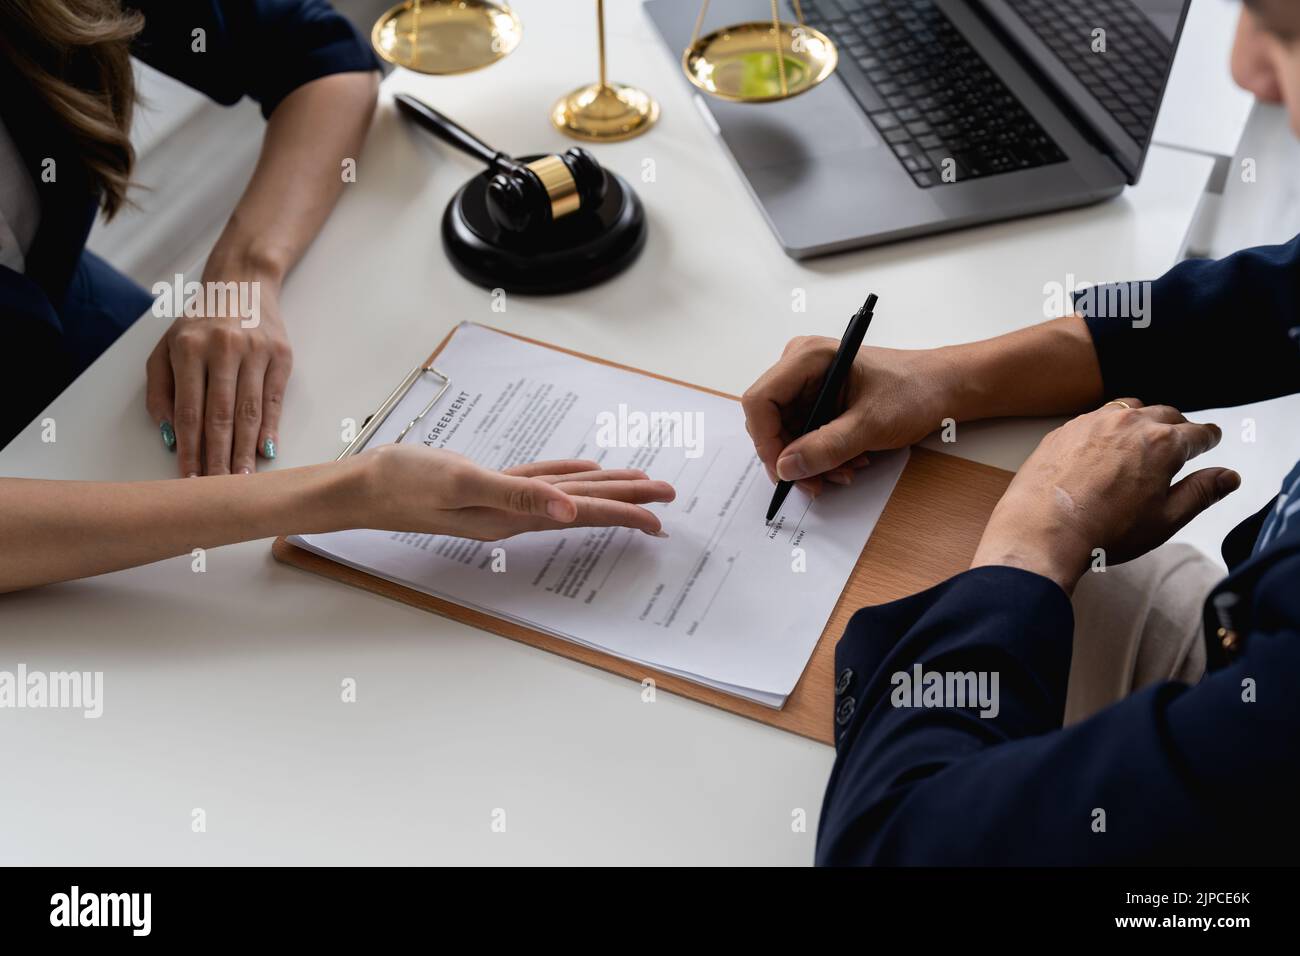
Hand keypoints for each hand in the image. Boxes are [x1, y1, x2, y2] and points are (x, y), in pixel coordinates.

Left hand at [146, 273, 290, 476]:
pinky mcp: (281, 355)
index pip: (190, 410)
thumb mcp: (166, 346)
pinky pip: (274, 400)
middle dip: (218, 457)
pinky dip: (270, 428)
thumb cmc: (201, 321)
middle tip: (218, 489)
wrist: (242, 282)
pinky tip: (265, 452)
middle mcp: (224, 348)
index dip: (190, 449)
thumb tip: (172, 435)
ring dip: (245, 450)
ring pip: (249, 412)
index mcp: (189, 347)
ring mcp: (256, 351)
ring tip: (243, 480)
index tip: (189, 478)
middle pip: (221, 416)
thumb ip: (161, 390)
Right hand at [354, 446, 675, 539]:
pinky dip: (566, 475)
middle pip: (584, 505)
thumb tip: (569, 511)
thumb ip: (519, 496)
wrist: (364, 486)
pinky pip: (539, 481)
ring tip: (641, 485)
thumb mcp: (465, 485)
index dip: (623, 512)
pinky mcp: (488, 485)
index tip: (659, 518)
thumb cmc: (406, 483)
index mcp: (513, 517)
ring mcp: (502, 501)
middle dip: (629, 500)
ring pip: (567, 492)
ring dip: (605, 487)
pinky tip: (585, 472)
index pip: (582, 514)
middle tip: (668, 495)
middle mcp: (515, 514)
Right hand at [742, 337, 954, 495]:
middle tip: (818, 482)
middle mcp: (799, 368)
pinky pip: (803, 435)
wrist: (942, 388)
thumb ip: (826, 447)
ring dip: (811, 460)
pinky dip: (821, 455)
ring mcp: (806, 384)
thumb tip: (786, 467)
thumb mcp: (870, 424)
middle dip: (793, 456)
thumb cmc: (914, 391)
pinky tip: (848, 460)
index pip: (760, 401)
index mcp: (807, 357)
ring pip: (785, 434)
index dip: (766, 441)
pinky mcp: (816, 400)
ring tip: (845, 470)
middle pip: (769, 421)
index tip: (785, 472)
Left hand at [971, 399, 1240, 594]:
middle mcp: (1129, 423)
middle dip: (1177, 427)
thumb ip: (1201, 493)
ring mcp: (1092, 422)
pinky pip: (1094, 419)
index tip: (1210, 440)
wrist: (1042, 531)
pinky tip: (1103, 447)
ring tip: (1141, 441)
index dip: (1208, 438)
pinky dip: (1107, 428)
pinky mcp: (1064, 429)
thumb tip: (1228, 476)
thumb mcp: (1165, 519)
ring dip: (1141, 421)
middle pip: (1165, 415)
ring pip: (1129, 409)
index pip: (1198, 433)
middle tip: (1179, 443)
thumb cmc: (1104, 530)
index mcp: (1162, 444)